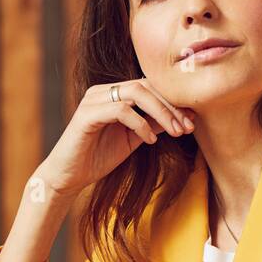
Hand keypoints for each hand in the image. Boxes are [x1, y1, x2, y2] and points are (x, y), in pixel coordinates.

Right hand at [37, 78, 196, 197]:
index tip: (192, 121)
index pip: (149, 86)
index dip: (173, 101)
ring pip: (136, 92)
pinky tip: (150, 140)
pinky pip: (120, 110)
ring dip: (161, 112)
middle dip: (171, 106)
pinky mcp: (86, 114)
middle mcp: (103, 91)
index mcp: (114, 94)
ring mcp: (93, 100)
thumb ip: (153, 124)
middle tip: (187, 127)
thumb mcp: (134, 139)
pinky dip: (140, 124)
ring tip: (174, 132)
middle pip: (146, 85)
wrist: (69, 176)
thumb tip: (183, 117)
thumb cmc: (99, 157)